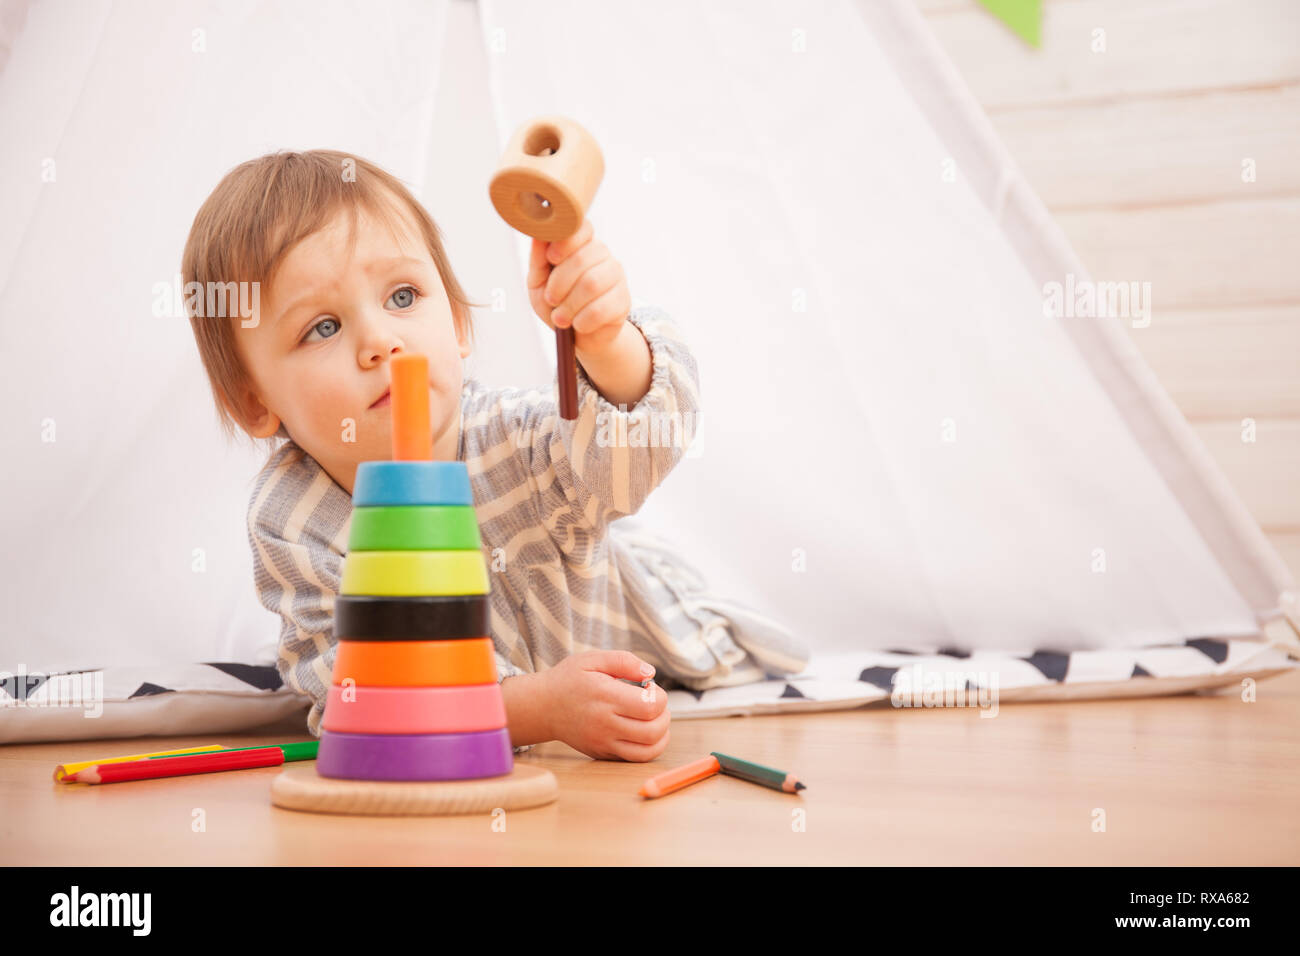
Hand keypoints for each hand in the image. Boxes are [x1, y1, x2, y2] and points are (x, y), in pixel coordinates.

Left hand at [527, 219, 631, 356]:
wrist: (579, 337)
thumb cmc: (556, 304)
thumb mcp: (538, 283)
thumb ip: (538, 260)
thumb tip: (538, 236)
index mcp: (582, 244)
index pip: (582, 227)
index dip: (566, 242)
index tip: (552, 258)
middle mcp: (602, 255)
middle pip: (582, 259)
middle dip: (559, 283)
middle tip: (551, 299)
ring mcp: (616, 277)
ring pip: (592, 284)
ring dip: (569, 305)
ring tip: (560, 318)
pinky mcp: (624, 301)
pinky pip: (601, 309)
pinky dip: (582, 320)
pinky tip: (578, 324)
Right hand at [540, 650, 669, 760]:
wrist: (543, 707)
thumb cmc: (569, 680)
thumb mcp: (592, 659)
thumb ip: (624, 661)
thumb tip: (650, 673)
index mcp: (605, 697)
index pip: (650, 706)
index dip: (660, 696)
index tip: (649, 688)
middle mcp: (605, 724)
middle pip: (653, 730)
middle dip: (664, 715)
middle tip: (654, 703)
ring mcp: (604, 742)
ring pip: (648, 750)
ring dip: (662, 734)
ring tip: (654, 719)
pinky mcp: (603, 753)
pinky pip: (636, 758)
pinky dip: (650, 747)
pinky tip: (645, 731)